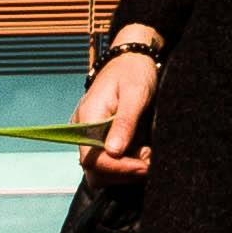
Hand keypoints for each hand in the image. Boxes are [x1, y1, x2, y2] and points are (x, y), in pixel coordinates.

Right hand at [73, 42, 159, 174]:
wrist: (131, 59)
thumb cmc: (134, 72)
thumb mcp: (135, 93)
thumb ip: (124, 122)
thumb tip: (113, 152)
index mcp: (87, 118)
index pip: (91, 159)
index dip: (117, 168)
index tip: (143, 166)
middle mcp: (82, 131)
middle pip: (94, 171)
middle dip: (123, 173)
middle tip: (149, 160)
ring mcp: (89, 137)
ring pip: (101, 172)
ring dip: (126, 171)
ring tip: (146, 154)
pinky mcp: (99, 140)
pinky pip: (108, 163)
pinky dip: (126, 165)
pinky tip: (141, 152)